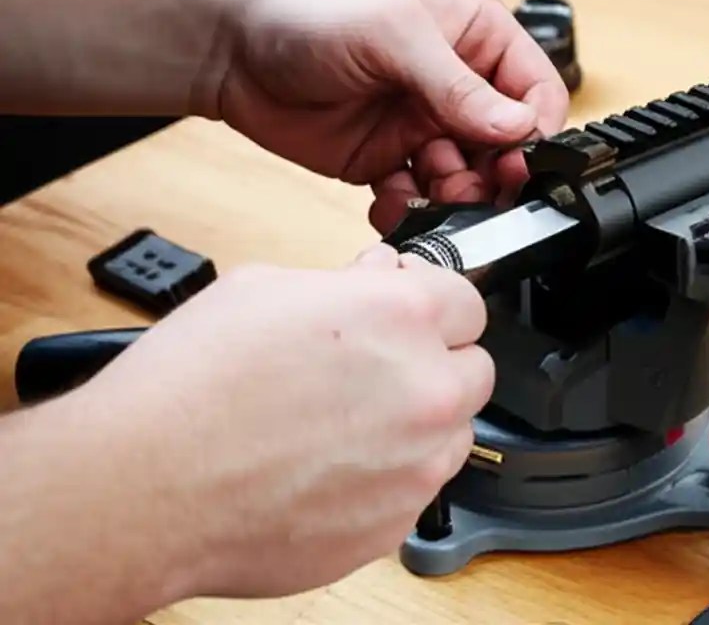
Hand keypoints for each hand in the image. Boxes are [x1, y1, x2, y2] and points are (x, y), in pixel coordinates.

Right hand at [74, 244, 492, 596]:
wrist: (143, 486)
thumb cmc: (188, 388)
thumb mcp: (263, 290)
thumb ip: (345, 283)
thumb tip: (381, 277)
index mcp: (401, 317)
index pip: (467, 300)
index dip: (432, 305)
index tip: (412, 316)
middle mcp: (426, 390)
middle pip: (474, 370)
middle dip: (434, 365)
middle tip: (375, 372)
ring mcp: (417, 465)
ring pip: (452, 435)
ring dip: (418, 426)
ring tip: (342, 427)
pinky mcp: (396, 523)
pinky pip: (416, 490)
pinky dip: (387, 479)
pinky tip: (327, 470)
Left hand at [211, 0, 569, 231]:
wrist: (225, 39)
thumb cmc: (306, 3)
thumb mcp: (395, 33)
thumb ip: (459, 86)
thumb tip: (516, 127)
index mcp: (474, 35)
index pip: (535, 91)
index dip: (532, 132)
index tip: (515, 161)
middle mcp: (454, 82)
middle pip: (505, 147)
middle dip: (492, 176)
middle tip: (468, 187)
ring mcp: (420, 123)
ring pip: (465, 179)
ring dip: (453, 198)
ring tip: (427, 194)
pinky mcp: (384, 158)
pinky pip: (417, 198)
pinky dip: (411, 212)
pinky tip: (392, 203)